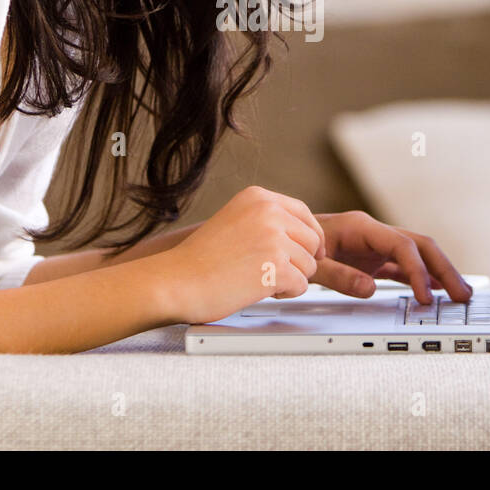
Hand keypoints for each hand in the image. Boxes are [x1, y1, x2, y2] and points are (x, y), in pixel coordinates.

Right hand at [158, 186, 326, 324]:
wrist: (176, 281)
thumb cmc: (199, 259)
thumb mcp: (235, 221)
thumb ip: (265, 221)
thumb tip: (302, 235)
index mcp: (257, 197)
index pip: (303, 212)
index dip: (311, 235)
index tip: (313, 250)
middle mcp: (268, 211)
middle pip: (312, 240)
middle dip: (298, 261)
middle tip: (272, 272)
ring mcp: (274, 238)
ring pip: (309, 265)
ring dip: (289, 279)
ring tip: (257, 280)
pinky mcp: (277, 266)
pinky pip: (302, 284)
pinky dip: (285, 293)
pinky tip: (259, 290)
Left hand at [309, 210, 471, 304]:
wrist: (281, 238)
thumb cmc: (294, 246)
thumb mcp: (313, 263)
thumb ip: (339, 275)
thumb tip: (370, 289)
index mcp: (361, 227)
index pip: (402, 246)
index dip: (418, 270)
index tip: (425, 297)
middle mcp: (373, 233)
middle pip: (420, 246)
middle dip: (444, 268)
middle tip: (463, 294)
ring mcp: (375, 246)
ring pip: (417, 256)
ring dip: (438, 273)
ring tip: (460, 294)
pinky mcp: (372, 259)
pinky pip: (404, 267)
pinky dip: (421, 278)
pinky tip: (435, 291)